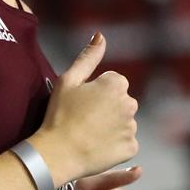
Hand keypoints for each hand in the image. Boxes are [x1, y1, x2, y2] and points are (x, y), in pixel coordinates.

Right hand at [35, 33, 138, 180]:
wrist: (58, 154)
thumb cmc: (59, 115)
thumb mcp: (68, 80)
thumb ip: (88, 57)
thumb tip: (100, 35)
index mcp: (116, 84)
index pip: (111, 83)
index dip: (94, 93)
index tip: (80, 104)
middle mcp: (130, 103)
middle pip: (120, 102)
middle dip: (106, 108)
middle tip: (83, 120)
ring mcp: (132, 127)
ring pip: (123, 122)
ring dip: (111, 126)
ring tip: (88, 134)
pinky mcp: (131, 147)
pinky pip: (125, 143)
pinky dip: (114, 145)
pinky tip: (96, 147)